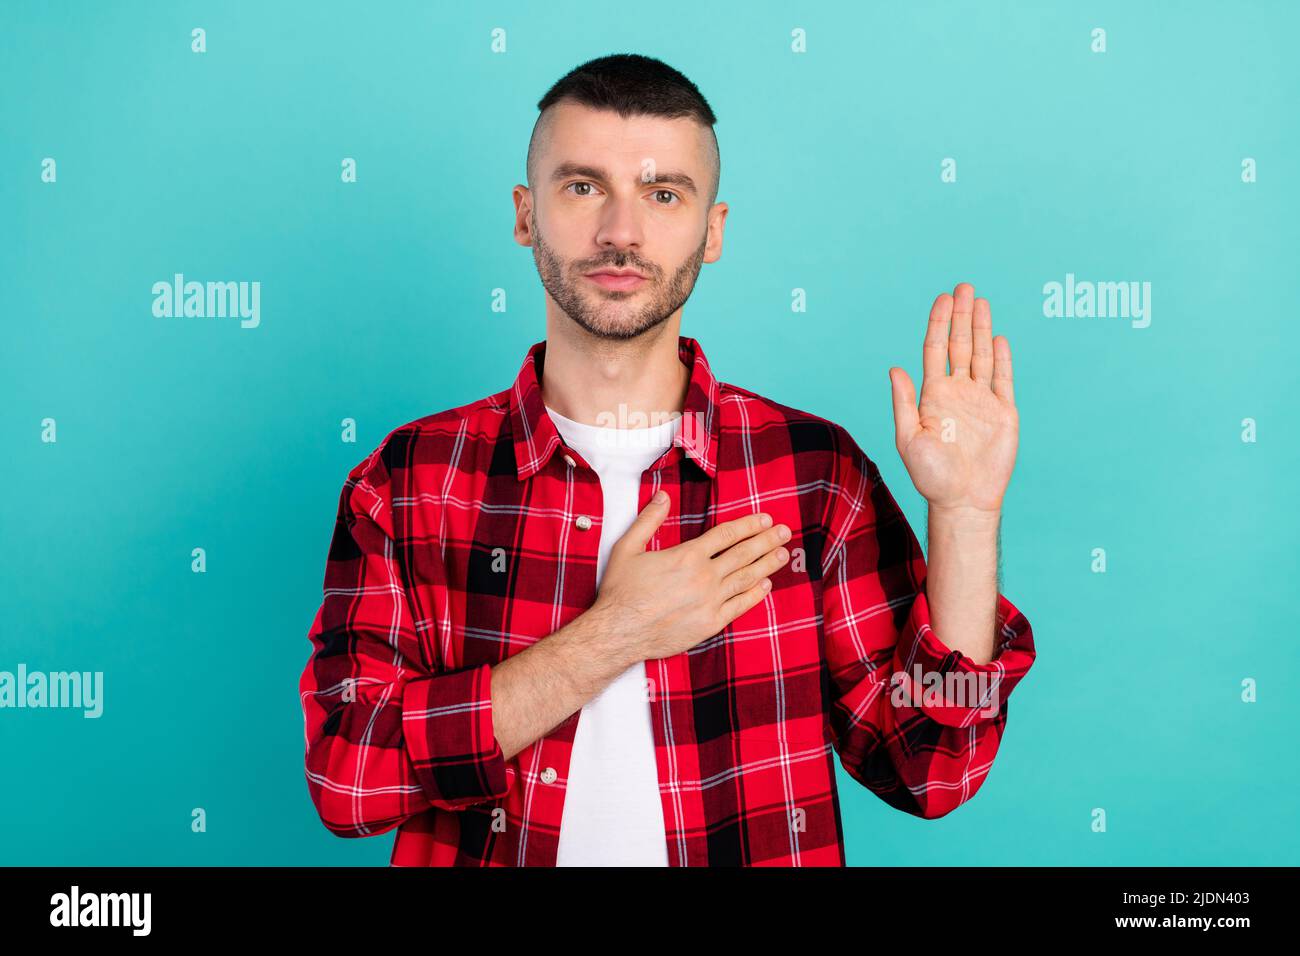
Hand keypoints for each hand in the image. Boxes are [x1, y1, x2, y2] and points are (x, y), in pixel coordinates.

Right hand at [593, 492, 790, 661]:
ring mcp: (711, 601)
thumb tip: (662, 496)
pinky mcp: (711, 623)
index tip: (766, 519)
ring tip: (783, 554)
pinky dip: (756, 595)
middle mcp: (704, 576)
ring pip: (747, 578)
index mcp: (688, 555)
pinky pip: (740, 606)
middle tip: (785, 532)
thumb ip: (648, 520)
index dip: (749, 525)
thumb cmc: (620, 591)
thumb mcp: (627, 547)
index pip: (727, 535)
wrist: (619, 632)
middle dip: (767, 541)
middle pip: (744, 554)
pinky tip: (766, 585)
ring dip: (767, 564)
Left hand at [888, 282, 1018, 515]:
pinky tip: (998, 337)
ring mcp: (981, 401)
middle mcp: (957, 392)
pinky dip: (1001, 358)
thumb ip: (903, 403)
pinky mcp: (1003, 412)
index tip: (943, 299)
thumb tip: (894, 369)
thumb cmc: (931, 476)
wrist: (963, 500)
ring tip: (981, 301)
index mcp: (933, 395)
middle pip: (960, 345)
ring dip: (981, 328)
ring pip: (981, 355)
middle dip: (962, 316)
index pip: (935, 350)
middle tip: (964, 287)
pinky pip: (1003, 379)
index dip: (939, 324)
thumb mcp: (908, 438)